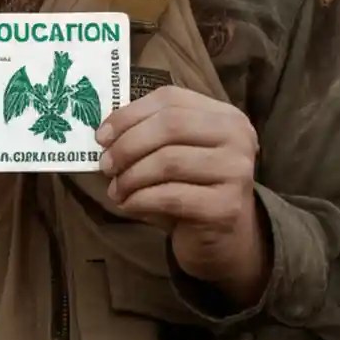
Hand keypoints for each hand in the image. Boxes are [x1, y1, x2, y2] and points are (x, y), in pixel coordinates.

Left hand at [95, 86, 269, 307]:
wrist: (223, 239)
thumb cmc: (191, 189)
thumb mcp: (173, 153)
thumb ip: (148, 133)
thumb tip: (105, 132)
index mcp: (225, 116)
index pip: (170, 100)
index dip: (129, 115)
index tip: (101, 136)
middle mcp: (238, 138)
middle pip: (170, 126)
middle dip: (128, 145)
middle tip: (105, 165)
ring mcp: (236, 171)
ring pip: (168, 161)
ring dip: (130, 176)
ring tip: (115, 189)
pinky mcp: (226, 207)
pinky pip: (171, 196)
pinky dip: (140, 199)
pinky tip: (128, 205)